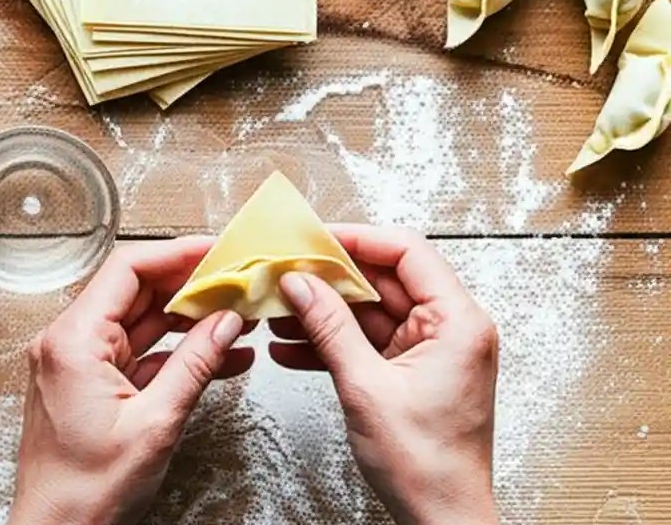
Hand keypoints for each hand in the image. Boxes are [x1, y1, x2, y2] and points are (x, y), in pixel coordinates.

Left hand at [9, 238, 255, 524]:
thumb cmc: (85, 490)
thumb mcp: (155, 424)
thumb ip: (195, 366)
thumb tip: (226, 322)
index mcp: (72, 341)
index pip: (127, 269)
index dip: (177, 253)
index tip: (217, 250)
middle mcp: (68, 343)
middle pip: (135, 290)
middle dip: (190, 285)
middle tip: (236, 280)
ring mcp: (78, 364)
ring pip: (141, 322)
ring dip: (188, 320)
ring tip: (237, 317)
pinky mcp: (90, 385)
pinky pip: (139, 355)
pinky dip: (176, 353)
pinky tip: (219, 355)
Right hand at [270, 225, 498, 524]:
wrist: (442, 519)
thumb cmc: (427, 466)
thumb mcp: (366, 387)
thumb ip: (330, 328)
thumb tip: (301, 284)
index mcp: (458, 322)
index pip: (405, 252)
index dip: (356, 239)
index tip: (313, 238)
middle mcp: (450, 329)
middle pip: (382, 280)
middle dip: (329, 278)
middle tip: (284, 272)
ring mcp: (430, 351)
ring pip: (369, 311)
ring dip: (323, 311)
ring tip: (278, 311)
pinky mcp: (411, 372)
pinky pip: (367, 342)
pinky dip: (332, 342)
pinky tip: (292, 346)